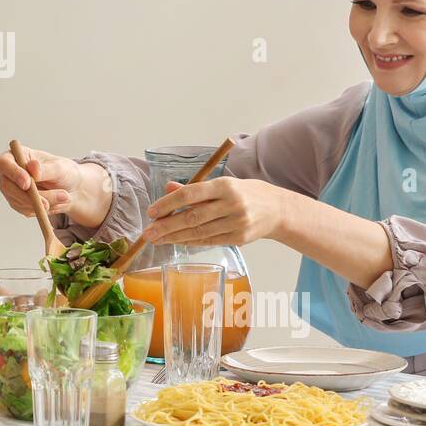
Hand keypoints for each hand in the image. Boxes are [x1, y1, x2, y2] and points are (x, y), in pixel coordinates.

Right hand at [0, 147, 110, 227]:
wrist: (70, 188)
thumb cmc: (64, 172)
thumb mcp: (60, 168)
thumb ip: (46, 169)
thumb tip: (32, 168)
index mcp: (17, 156)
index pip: (3, 163)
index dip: (13, 173)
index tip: (27, 183)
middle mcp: (10, 173)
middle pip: (7, 186)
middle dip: (28, 196)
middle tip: (47, 203)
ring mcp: (12, 189)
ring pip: (18, 201)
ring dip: (40, 204)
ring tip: (63, 197)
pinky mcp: (18, 203)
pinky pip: (26, 210)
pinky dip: (41, 210)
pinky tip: (56, 203)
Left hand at [143, 176, 281, 247]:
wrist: (277, 209)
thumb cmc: (244, 193)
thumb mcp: (222, 184)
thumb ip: (195, 188)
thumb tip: (167, 188)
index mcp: (225, 185)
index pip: (191, 194)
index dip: (168, 203)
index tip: (151, 212)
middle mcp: (231, 204)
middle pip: (193, 217)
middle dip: (167, 226)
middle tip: (148, 232)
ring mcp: (237, 223)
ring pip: (199, 232)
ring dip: (174, 237)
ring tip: (157, 239)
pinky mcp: (239, 238)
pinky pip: (209, 241)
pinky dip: (190, 241)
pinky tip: (176, 241)